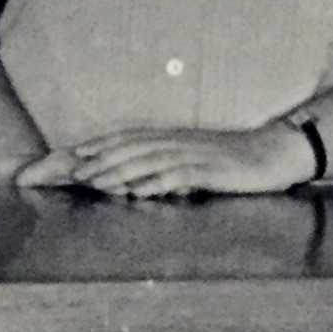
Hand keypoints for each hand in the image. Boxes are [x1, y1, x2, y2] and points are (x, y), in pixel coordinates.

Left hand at [46, 123, 316, 198]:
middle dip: (87, 159)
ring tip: (86, 180)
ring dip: (113, 170)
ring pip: (143, 160)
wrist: (275, 152)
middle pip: (121, 148)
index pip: (118, 141)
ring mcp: (189, 155)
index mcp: (165, 140)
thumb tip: (132, 185)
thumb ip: (162, 171)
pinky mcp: (208, 170)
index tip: (59, 158)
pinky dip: (153, 182)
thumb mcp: (192, 164)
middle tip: (57, 171)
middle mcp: (172, 143)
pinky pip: (176, 176)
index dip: (88, 149)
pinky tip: (135, 191)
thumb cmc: (231, 162)